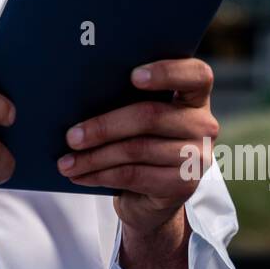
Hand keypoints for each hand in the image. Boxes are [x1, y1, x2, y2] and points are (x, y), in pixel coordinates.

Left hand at [56, 58, 217, 236]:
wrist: (149, 196)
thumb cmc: (137, 141)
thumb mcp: (135, 116)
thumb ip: (123, 99)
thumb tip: (77, 94)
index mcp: (194, 96)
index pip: (196, 75)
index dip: (166, 72)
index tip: (133, 76)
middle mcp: (203, 124)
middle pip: (150, 116)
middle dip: (104, 126)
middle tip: (71, 136)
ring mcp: (197, 157)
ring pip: (137, 149)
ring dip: (94, 157)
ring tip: (66, 162)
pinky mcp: (184, 185)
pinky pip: (135, 175)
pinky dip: (101, 175)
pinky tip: (80, 176)